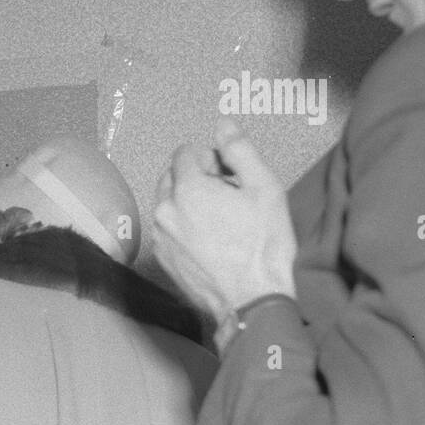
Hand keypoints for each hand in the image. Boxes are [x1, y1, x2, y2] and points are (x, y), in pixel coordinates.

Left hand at [153, 120, 296, 325]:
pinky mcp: (162, 258)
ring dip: (187, 201)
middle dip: (195, 177)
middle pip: (172, 176)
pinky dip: (182, 225)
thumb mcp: (264, 188)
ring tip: (219, 219)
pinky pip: (166, 229)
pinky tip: (208, 240)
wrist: (252, 300)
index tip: (229, 175)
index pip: (184, 153)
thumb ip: (240, 150)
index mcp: (187, 188)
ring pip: (167, 202)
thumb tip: (223, 124)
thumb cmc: (264, 245)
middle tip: (227, 196)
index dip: (210, 158)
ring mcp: (159, 236)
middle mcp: (164, 209)